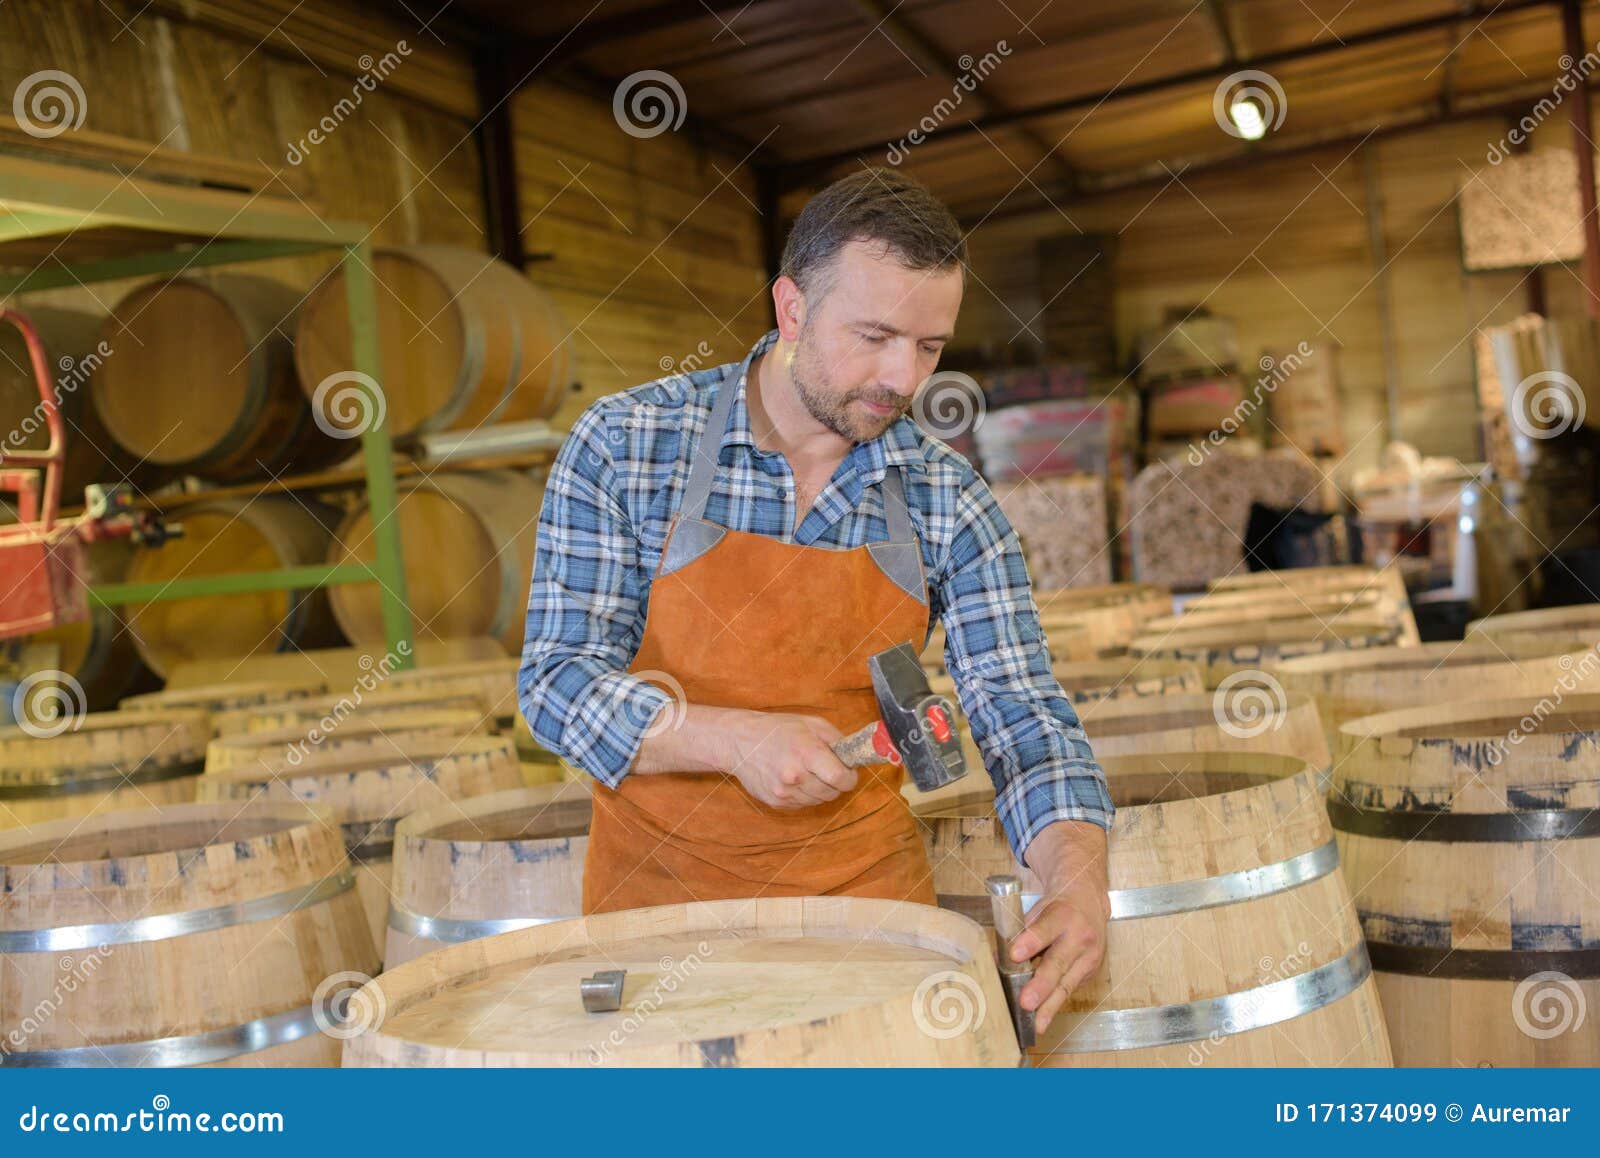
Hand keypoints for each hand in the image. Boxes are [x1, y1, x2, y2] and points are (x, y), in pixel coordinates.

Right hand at [727, 710, 857, 808]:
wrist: (740, 741)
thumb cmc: (778, 729)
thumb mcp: (812, 724)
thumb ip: (838, 741)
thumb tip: (856, 758)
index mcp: (806, 754)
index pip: (841, 779)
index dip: (850, 777)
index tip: (848, 772)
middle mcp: (795, 776)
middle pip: (832, 792)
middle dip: (835, 782)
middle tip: (826, 768)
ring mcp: (784, 792)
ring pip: (819, 800)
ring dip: (820, 789)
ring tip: (807, 770)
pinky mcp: (776, 803)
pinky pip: (804, 804)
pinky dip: (805, 794)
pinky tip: (794, 778)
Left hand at [1009, 820, 1109, 1033]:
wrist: (1089, 902)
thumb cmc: (1057, 908)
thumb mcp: (1038, 910)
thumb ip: (1020, 932)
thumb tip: (994, 956)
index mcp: (1063, 915)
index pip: (1045, 929)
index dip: (1030, 942)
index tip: (1014, 955)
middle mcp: (1080, 937)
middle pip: (1058, 963)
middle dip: (1041, 985)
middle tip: (1026, 1002)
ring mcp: (1089, 957)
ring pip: (1067, 984)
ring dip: (1050, 1006)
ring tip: (1037, 1024)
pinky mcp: (1090, 973)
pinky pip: (1069, 990)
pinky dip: (1054, 1004)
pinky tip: (1043, 1018)